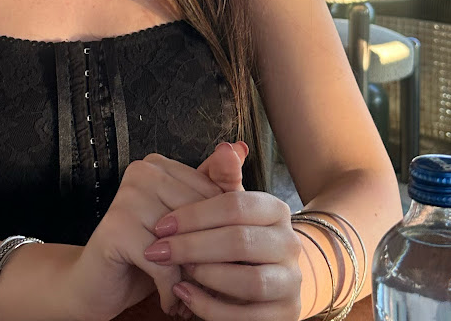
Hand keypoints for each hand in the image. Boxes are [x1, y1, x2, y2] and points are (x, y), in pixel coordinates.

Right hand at [67, 153, 224, 320]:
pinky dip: (170, 289)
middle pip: (200, 214)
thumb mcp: (188, 223)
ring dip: (191, 276)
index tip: (225, 258)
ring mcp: (126, 195)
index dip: (223, 232)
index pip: (213, 191)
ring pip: (184, 239)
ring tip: (190, 294)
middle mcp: (142, 171)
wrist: (101, 283)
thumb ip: (215, 184)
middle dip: (209, 256)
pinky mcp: (116, 226)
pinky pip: (163, 262)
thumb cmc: (149, 251)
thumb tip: (240, 148)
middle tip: (209, 283)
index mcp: (160, 164)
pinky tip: (170, 301)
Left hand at [148, 142, 301, 320]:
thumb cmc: (236, 234)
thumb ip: (223, 177)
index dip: (194, 215)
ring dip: (205, 276)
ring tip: (177, 271)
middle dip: (192, 246)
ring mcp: (291, 283)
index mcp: (275, 211)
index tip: (160, 225)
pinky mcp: (284, 316)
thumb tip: (226, 147)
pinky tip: (185, 295)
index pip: (235, 206)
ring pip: (249, 281)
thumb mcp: (227, 205)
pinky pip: (246, 316)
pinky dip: (210, 307)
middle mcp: (291, 245)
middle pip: (239, 242)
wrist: (269, 277)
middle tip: (158, 250)